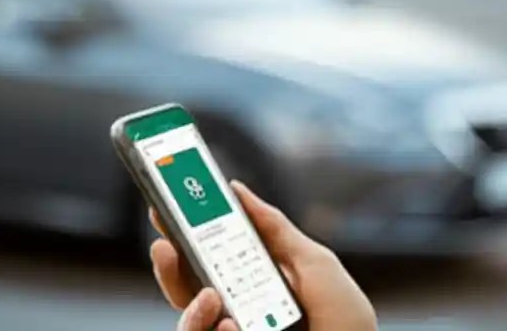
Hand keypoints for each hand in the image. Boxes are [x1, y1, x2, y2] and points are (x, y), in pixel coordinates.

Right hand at [149, 180, 377, 330]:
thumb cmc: (344, 317)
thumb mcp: (313, 262)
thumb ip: (274, 228)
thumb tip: (236, 189)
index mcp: (252, 282)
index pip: (205, 259)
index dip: (180, 235)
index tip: (162, 209)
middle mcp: (236, 312)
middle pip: (184, 291)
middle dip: (168, 267)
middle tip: (164, 246)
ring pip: (189, 325)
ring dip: (191, 310)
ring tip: (211, 297)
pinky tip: (231, 328)